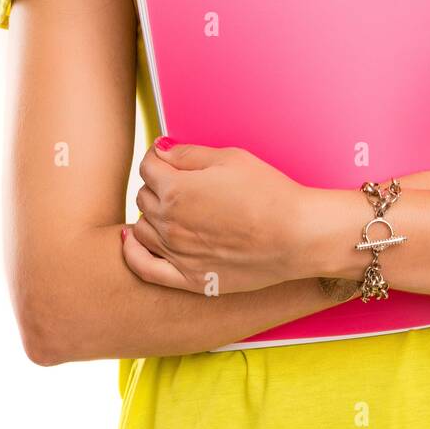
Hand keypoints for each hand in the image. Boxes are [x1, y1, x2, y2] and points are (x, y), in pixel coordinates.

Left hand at [120, 140, 308, 295]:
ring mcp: (176, 253)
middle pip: (144, 197)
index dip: (159, 157)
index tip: (169, 157)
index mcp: (176, 190)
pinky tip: (132, 240)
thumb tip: (161, 149)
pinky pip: (144, 268)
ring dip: (150, 215)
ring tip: (170, 209)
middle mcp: (169, 223)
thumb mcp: (230, 158)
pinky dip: (133, 252)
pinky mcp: (189, 278)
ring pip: (141, 229)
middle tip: (180, 181)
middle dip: (157, 185)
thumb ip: (188, 154)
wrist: (297, 236)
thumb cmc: (269, 193)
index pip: (148, 167)